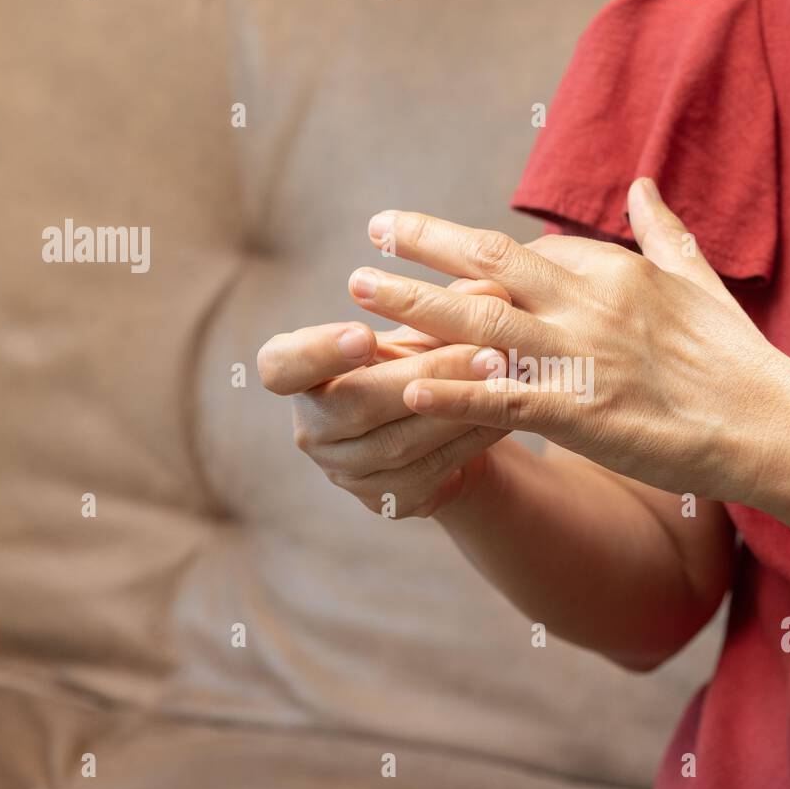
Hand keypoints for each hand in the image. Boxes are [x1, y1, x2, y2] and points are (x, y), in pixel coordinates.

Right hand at [257, 279, 512, 517]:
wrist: (432, 433)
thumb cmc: (413, 363)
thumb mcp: (421, 331)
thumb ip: (442, 308)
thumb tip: (488, 287)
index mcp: (296, 376)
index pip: (280, 367)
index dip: (316, 353)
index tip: (363, 334)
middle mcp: (311, 430)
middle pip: (357, 404)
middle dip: (426, 374)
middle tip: (484, 351)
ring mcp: (346, 473)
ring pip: (402, 441)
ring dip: (459, 406)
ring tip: (505, 374)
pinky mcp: (386, 501)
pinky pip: (433, 469)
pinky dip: (472, 437)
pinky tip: (508, 410)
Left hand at [348, 179, 789, 501]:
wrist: (765, 424)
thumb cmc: (734, 355)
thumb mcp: (697, 277)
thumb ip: (661, 230)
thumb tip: (640, 184)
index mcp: (613, 271)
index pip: (529, 254)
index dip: (477, 258)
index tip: (436, 252)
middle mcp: (588, 304)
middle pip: (488, 263)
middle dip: (423, 245)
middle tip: (372, 232)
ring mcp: (580, 358)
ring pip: (478, 324)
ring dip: (412, 305)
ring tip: (357, 287)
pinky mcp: (579, 414)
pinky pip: (499, 399)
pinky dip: (449, 393)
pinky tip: (403, 388)